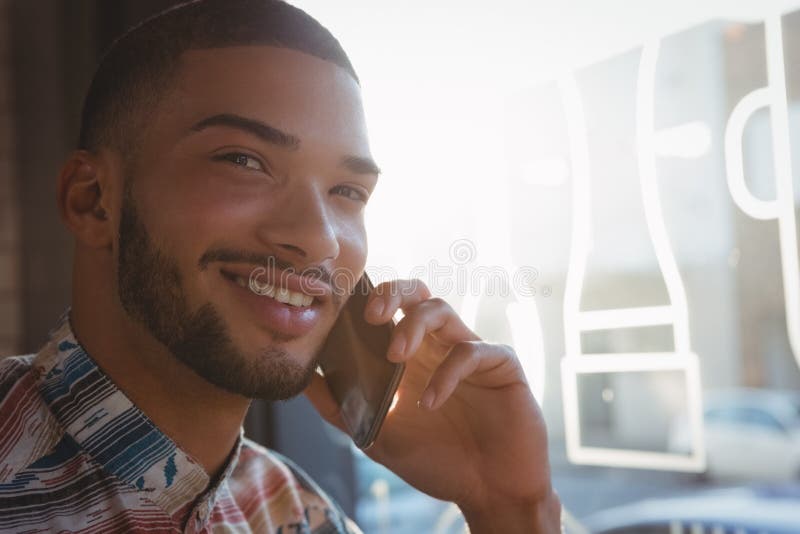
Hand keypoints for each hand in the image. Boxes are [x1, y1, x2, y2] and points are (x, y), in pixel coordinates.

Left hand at [305, 279, 560, 532]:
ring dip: (413, 325)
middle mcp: (439, 346)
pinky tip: (430, 401)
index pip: (389, 309)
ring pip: (442, 309)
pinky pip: (473, 351)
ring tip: (395, 356)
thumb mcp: (378, 436)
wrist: (489, 491)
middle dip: (393, 293)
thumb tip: (302, 382)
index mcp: (412, 356)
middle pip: (416, 293)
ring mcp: (471, 352)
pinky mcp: (501, 365)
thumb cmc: (438, 461)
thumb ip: (342, 408)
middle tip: (372, 315)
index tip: (342, 311)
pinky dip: (447, 372)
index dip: (366, 300)